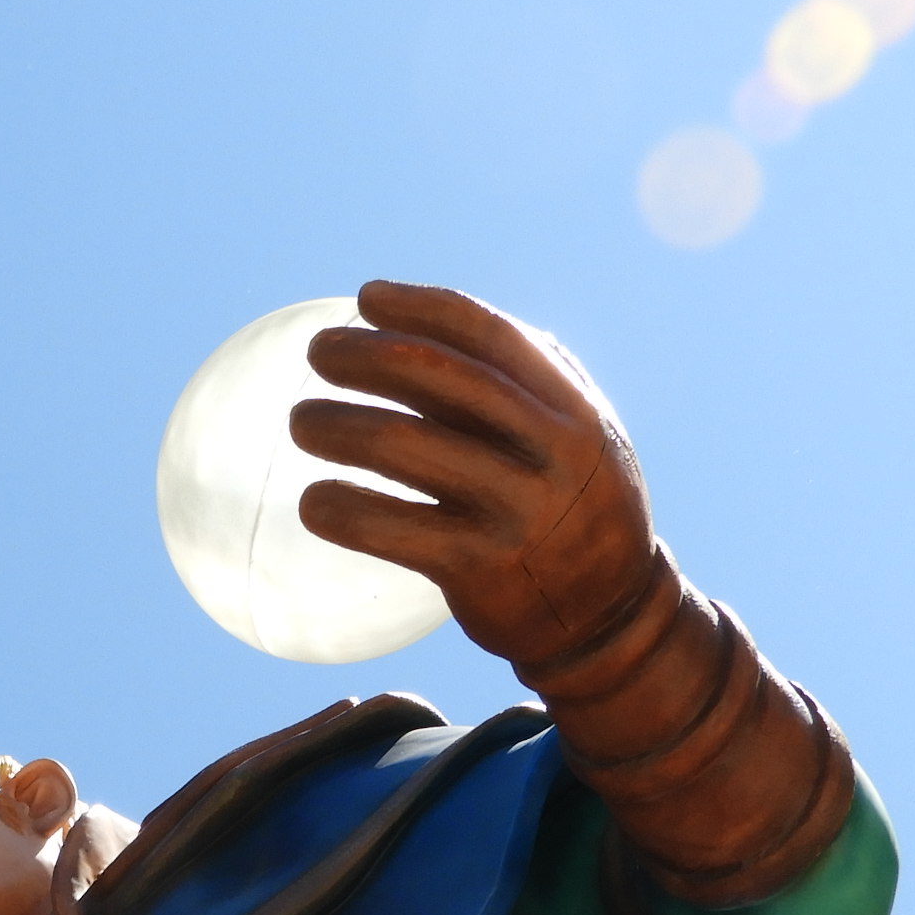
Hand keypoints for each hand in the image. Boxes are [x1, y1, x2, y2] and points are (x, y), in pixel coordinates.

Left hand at [289, 279, 656, 673]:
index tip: (367, 299)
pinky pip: (393, 528)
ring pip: (405, 447)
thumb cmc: (575, 510)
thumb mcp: (576, 438)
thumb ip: (520, 388)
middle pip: (440, 378)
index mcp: (571, 407)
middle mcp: (549, 449)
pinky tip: (313, 502)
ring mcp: (516, 509)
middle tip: (318, 350)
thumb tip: (424, 331)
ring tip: (302, 422)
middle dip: (369, 355)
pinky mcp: (480, 566)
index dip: (422, 309)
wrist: (611, 616)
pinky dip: (342, 510)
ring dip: (339, 426)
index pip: (488, 335)